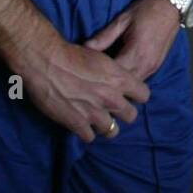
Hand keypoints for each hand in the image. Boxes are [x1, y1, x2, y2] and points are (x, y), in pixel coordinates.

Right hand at [10, 36, 149, 144]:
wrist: (47, 62)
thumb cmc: (72, 55)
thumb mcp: (101, 58)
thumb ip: (113, 73)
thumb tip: (117, 80)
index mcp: (119, 79)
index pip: (144, 95)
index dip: (136, 96)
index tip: (129, 95)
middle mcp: (111, 97)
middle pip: (131, 116)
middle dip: (123, 114)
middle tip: (113, 110)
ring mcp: (94, 113)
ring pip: (112, 131)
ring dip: (105, 126)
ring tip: (98, 121)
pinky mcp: (77, 123)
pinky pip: (89, 137)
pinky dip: (86, 132)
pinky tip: (81, 124)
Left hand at [84, 0, 181, 84]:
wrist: (171, 5)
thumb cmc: (146, 9)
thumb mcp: (123, 19)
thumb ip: (105, 36)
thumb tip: (85, 48)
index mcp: (136, 52)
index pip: (114, 73)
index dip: (99, 75)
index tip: (87, 72)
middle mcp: (146, 64)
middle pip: (124, 85)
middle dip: (109, 84)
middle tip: (92, 80)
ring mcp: (153, 67)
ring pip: (133, 85)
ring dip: (120, 85)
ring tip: (104, 80)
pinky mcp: (156, 66)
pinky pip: (140, 80)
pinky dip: (130, 81)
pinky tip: (119, 76)